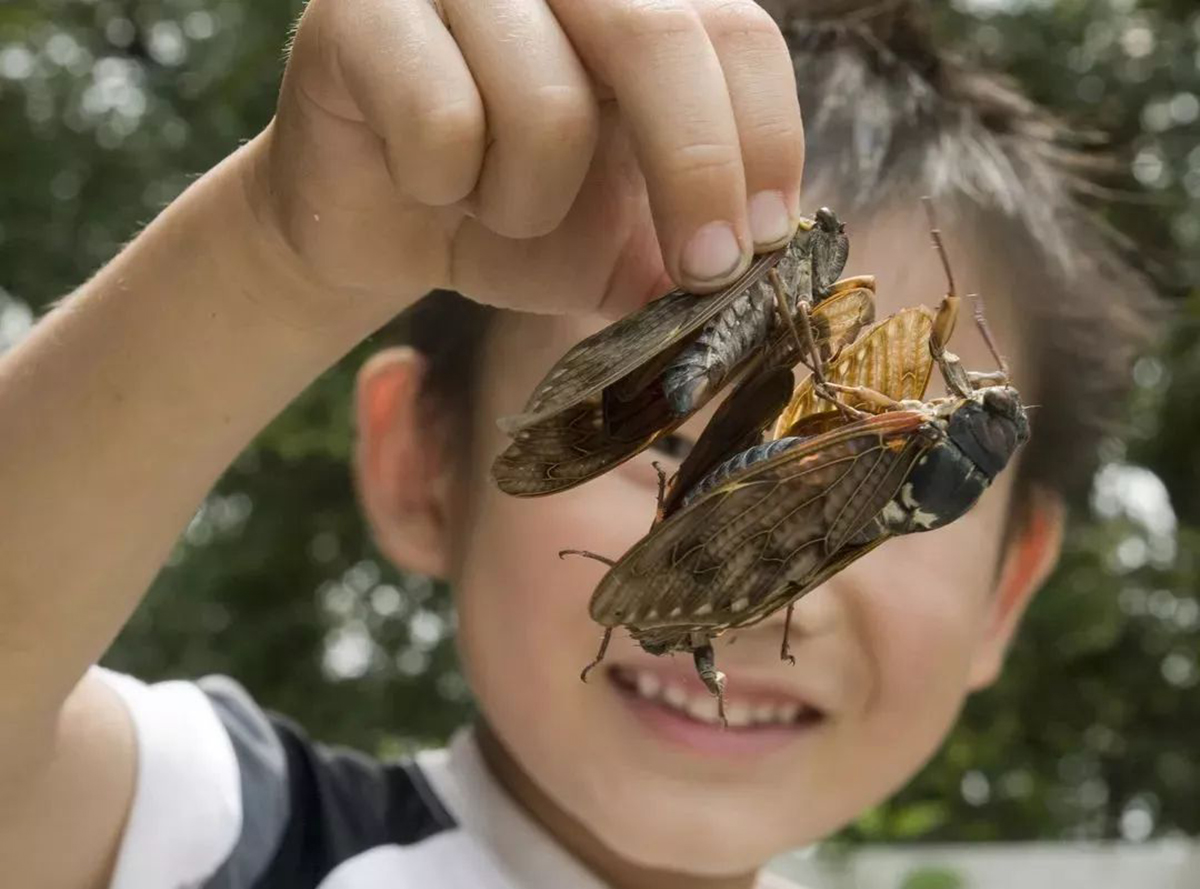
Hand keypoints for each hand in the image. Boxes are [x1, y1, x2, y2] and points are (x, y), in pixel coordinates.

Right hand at [256, 0, 804, 314]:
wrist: (381, 226)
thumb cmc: (508, 213)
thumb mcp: (622, 242)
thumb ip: (691, 246)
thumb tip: (773, 281)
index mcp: (634, 4)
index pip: (736, 33)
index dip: (764, 141)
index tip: (763, 245)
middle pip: (660, 40)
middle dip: (693, 174)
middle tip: (701, 271)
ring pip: (545, 103)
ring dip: (528, 203)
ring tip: (493, 206)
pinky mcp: (362, 11)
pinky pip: (441, 119)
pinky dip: (443, 186)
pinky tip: (423, 181)